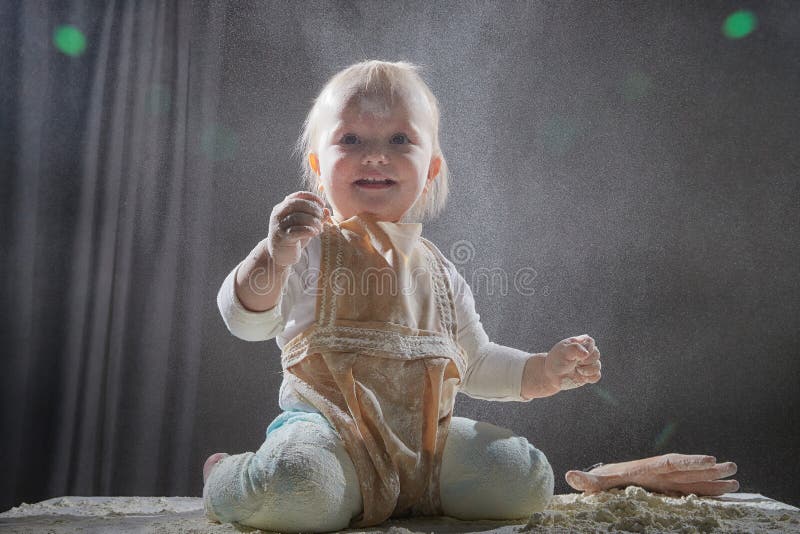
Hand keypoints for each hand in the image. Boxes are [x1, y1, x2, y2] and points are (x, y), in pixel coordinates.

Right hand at [267, 191, 329, 266]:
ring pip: (296, 217)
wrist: (279, 256)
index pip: (297, 196)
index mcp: (282, 208)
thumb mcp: (305, 226)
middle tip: (321, 217)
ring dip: (312, 221)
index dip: (311, 197)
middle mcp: (278, 215)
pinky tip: (315, 233)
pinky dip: (308, 230)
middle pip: (296, 204)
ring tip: (320, 228)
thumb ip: (315, 218)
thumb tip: (327, 211)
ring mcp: (278, 226)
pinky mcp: (281, 238)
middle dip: (312, 208)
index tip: (322, 203)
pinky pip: (296, 231)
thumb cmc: (294, 238)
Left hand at [544, 334, 601, 390]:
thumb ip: (575, 348)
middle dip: (586, 361)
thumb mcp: (563, 351)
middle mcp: (586, 352)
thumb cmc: (556, 360)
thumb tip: (587, 353)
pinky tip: (581, 376)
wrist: (552, 376)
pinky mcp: (589, 374)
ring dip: (587, 370)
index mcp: (580, 342)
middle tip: (575, 363)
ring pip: (597, 366)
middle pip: (596, 354)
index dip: (585, 350)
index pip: (591, 342)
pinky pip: (597, 376)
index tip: (575, 355)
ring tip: (577, 370)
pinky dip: (589, 378)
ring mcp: (589, 363)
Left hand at [565, 453, 738, 496]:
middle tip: (730, 465)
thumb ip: (586, 480)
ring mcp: (668, 481)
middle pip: (687, 469)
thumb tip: (570, 475)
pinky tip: (727, 490)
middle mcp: (661, 472)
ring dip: (713, 478)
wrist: (607, 481)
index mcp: (646, 469)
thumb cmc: (602, 481)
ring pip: (694, 479)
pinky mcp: (671, 489)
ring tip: (735, 478)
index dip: (689, 462)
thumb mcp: (595, 482)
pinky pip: (693, 489)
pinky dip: (710, 489)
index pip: (670, 463)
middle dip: (707, 468)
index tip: (708, 459)